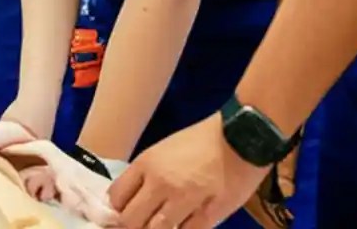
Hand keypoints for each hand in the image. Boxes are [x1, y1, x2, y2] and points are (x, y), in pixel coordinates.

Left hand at [109, 113, 266, 228]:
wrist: (241, 136)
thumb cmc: (202, 140)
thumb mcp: (163, 150)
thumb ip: (145, 174)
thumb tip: (131, 199)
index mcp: (146, 164)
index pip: (115, 197)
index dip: (115, 210)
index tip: (121, 214)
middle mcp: (160, 182)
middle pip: (130, 220)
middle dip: (131, 226)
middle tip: (139, 225)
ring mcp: (184, 199)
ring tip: (160, 225)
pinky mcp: (208, 214)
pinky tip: (183, 225)